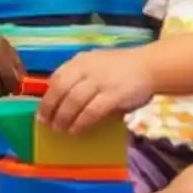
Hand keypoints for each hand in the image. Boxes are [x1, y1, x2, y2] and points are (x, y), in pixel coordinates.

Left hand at [38, 47, 154, 134]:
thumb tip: (60, 100)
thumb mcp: (95, 64)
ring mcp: (100, 81)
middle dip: (51, 110)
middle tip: (47, 124)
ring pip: (73, 102)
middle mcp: (87, 69)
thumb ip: (79, 77)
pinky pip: (92, 111)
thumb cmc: (120, 68)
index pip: (56, 79)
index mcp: (80, 61)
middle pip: (61, 90)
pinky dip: (81, 123)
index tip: (41, 113)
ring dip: (64, 118)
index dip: (47, 98)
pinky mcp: (114, 95)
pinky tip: (76, 131)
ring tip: (60, 130)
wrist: (150, 66)